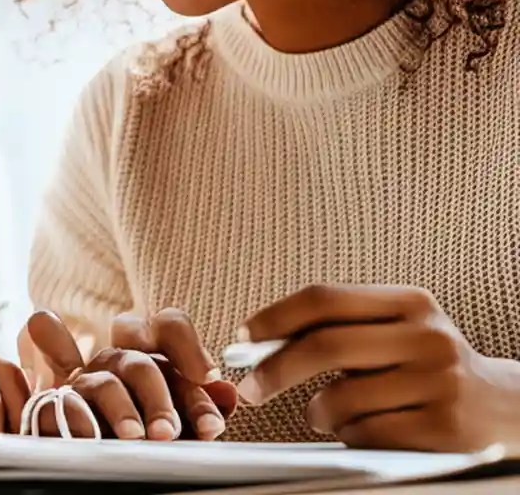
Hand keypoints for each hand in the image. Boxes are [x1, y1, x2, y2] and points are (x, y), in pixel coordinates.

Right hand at [19, 311, 237, 440]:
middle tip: (170, 431)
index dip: (189, 346)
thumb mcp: (181, 426)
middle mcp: (117, 361)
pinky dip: (76, 417)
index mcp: (150, 354)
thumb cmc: (147, 438)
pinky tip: (90, 434)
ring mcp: (84, 382)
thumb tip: (229, 393)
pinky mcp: (55, 407)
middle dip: (159, 395)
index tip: (208, 377)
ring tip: (137, 438)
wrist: (100, 463)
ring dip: (124, 410)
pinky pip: (63, 403)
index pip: (168, 326)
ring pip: (107, 384)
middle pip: (139, 358)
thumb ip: (201, 408)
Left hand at [238, 284, 519, 451]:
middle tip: (250, 390)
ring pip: (341, 398)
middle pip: (324, 345)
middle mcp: (428, 336)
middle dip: (274, 370)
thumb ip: (335, 328)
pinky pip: (365, 433)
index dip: (274, 318)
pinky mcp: (444, 427)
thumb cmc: (425, 368)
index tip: (241, 338)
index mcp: (409, 302)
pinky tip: (362, 430)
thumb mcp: (395, 332)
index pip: (324, 298)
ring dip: (318, 413)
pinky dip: (348, 435)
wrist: (505, 409)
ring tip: (328, 414)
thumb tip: (254, 341)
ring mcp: (439, 382)